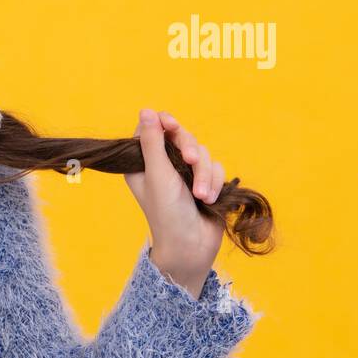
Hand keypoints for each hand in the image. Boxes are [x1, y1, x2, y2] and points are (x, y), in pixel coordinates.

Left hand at [123, 109, 226, 297]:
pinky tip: (209, 201)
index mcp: (142, 163)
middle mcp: (162, 165)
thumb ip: (153, 142)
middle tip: (190, 161)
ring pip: (203, 153)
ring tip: (201, 196)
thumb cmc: (167, 213)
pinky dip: (213, 182)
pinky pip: (215, 167)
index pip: (153, 130)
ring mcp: (184, 173)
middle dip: (191, 151)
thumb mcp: (157, 175)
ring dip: (204, 174)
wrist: (190, 246)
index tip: (172, 126)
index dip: (165, 124)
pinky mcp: (203, 181)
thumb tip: (145, 111)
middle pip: (182, 137)